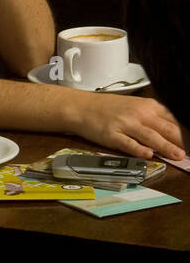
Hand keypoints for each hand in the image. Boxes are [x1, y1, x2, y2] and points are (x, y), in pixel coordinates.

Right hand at [69, 92, 185, 160]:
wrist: (82, 107)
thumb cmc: (108, 108)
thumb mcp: (135, 107)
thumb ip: (154, 118)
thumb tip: (173, 133)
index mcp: (147, 106)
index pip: (172, 119)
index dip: (184, 132)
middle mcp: (138, 114)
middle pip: (165, 128)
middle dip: (180, 141)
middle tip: (189, 151)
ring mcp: (125, 124)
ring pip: (150, 136)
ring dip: (166, 147)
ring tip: (177, 156)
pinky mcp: (112, 135)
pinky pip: (127, 143)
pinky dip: (138, 149)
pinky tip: (148, 155)